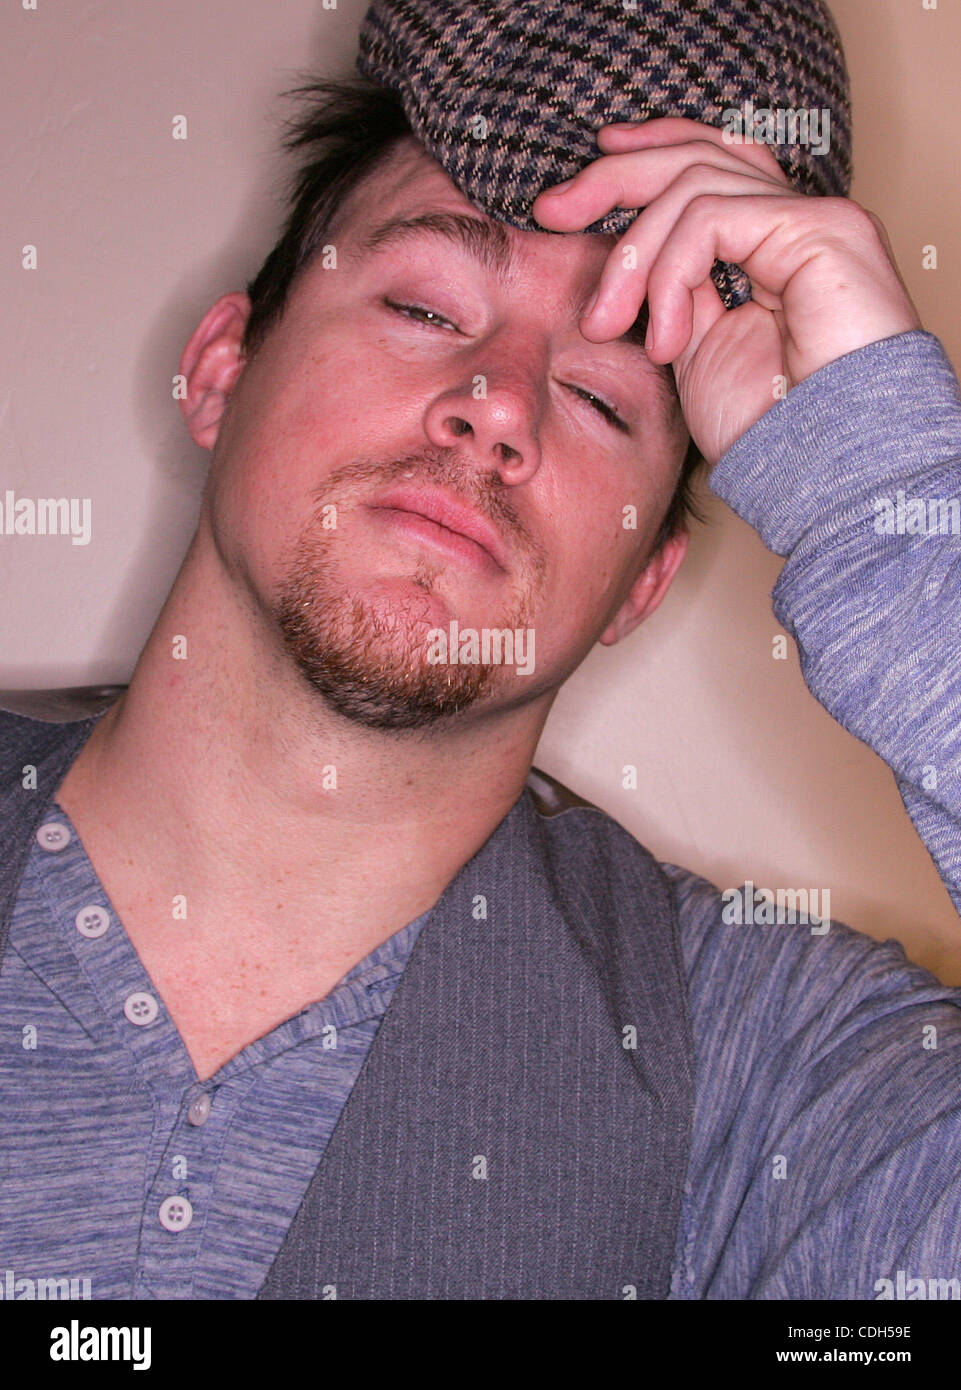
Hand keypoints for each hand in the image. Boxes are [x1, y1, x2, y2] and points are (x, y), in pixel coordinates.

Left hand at [531, 117, 921, 464]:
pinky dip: (669, 275)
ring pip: (695, 185)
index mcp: (776, 243)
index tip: (576, 189)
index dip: (644, 157)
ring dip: (633, 257)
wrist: (823, 471)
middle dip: (614, 178)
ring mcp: (816, 220)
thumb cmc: (769, 430)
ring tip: (608, 325)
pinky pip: (713, 219)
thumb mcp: (698, 350)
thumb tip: (624, 259)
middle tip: (551, 212)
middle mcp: (801, 219)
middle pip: (699, 154)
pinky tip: (667, 340)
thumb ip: (674, 293)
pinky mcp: (822, 230)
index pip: (711, 165)